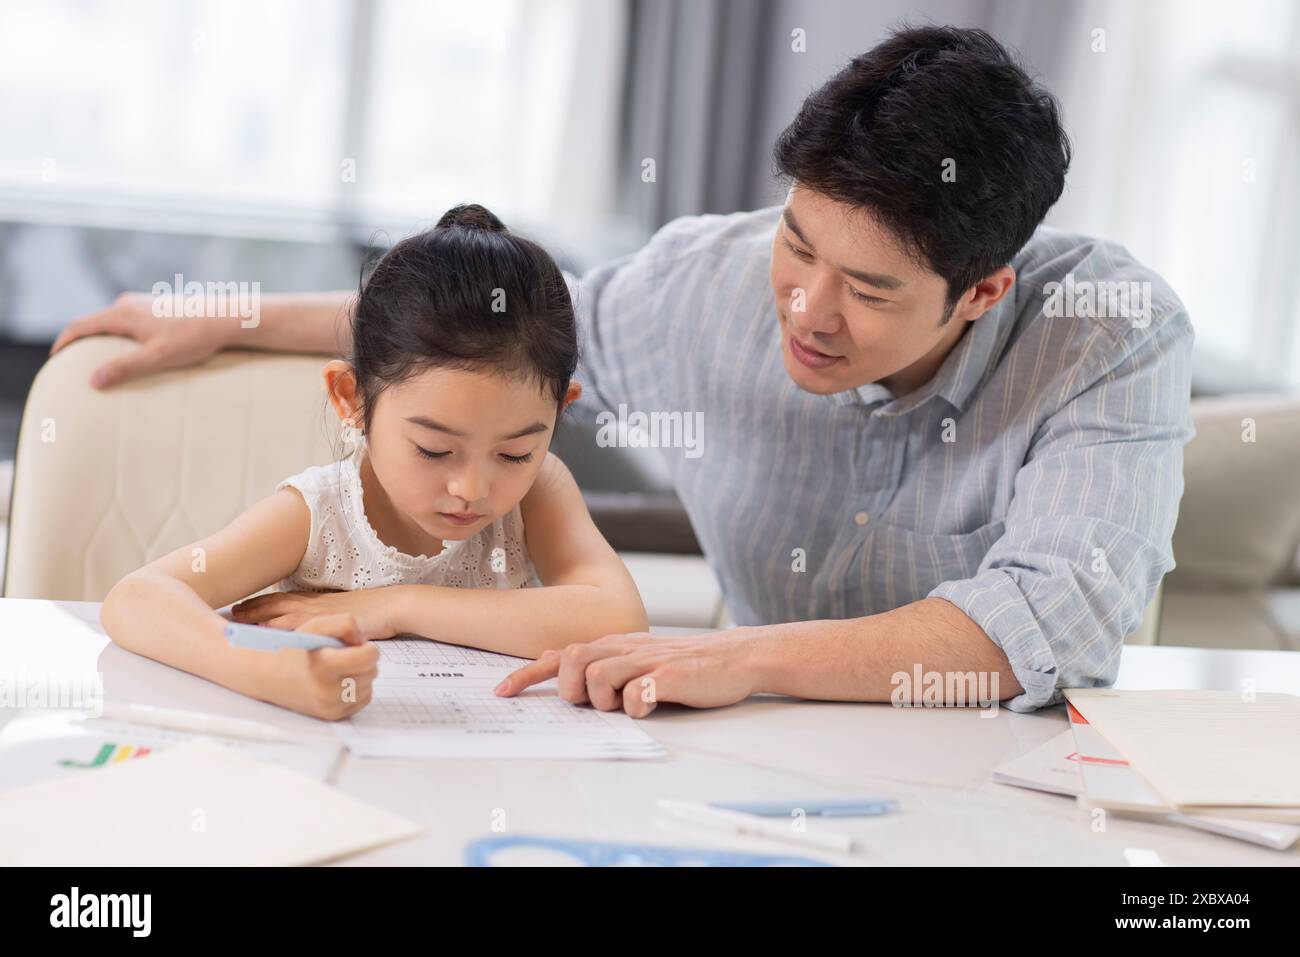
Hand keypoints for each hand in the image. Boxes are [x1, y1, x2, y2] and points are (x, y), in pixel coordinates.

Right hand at [50, 291, 231, 388]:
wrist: (225, 318)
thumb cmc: (193, 339)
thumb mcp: (157, 357)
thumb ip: (125, 368)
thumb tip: (93, 381)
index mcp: (121, 314)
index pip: (79, 326)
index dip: (63, 343)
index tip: (54, 360)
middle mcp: (127, 303)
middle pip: (92, 323)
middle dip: (79, 342)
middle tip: (70, 363)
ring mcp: (141, 302)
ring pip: (110, 321)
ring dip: (99, 338)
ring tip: (95, 358)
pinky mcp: (155, 306)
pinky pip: (127, 321)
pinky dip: (117, 334)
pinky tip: (126, 349)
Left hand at [232, 588, 401, 640]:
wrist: (393, 606)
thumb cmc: (375, 611)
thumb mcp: (345, 613)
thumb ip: (328, 619)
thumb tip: (316, 630)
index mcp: (317, 600)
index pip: (282, 600)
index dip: (260, 604)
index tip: (241, 608)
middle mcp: (313, 604)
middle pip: (274, 605)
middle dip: (251, 610)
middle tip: (229, 615)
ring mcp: (318, 613)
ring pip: (279, 615)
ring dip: (256, 619)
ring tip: (235, 625)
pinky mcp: (323, 623)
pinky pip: (294, 627)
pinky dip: (275, 630)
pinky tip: (262, 636)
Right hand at [264, 613, 378, 719]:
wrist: (269, 676)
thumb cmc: (297, 648)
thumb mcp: (317, 626)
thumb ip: (345, 624)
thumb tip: (364, 643)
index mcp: (323, 666)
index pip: (369, 658)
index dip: (368, 648)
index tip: (356, 645)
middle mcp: (327, 691)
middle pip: (372, 672)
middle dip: (363, 661)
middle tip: (344, 656)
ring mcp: (330, 707)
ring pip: (369, 686)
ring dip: (361, 675)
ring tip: (339, 669)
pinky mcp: (333, 716)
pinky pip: (363, 700)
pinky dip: (357, 689)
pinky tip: (340, 682)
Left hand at [494, 629, 768, 717]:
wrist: (734, 656)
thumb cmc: (684, 663)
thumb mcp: (636, 657)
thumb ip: (602, 664)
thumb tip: (563, 673)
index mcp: (613, 645)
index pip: (559, 656)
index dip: (527, 674)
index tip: (502, 692)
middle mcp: (625, 648)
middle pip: (572, 660)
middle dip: (571, 689)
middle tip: (595, 703)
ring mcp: (648, 661)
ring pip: (599, 676)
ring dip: (603, 699)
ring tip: (627, 704)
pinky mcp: (671, 676)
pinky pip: (640, 692)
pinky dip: (636, 704)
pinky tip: (648, 704)